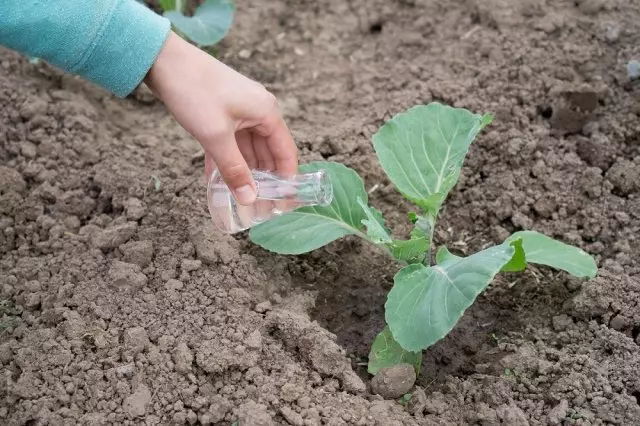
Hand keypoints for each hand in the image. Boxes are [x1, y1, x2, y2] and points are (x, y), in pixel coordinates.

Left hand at [144, 31, 297, 204]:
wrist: (163, 61)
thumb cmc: (194, 92)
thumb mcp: (216, 137)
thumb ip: (234, 170)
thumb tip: (250, 199)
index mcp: (267, 113)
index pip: (286, 153)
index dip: (287, 180)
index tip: (284, 205)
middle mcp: (259, 112)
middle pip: (268, 153)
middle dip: (264, 181)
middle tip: (261, 209)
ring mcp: (241, 112)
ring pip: (248, 151)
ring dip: (244, 174)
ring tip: (241, 201)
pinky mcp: (223, 114)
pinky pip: (231, 144)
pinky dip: (227, 161)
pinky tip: (218, 183)